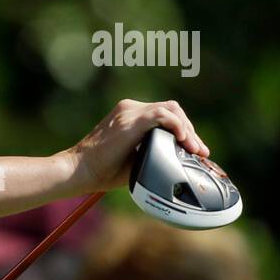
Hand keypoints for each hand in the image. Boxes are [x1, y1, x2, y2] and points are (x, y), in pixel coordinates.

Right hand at [62, 99, 209, 193]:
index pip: (165, 114)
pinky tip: (182, 141)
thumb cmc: (102, 170)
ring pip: (171, 109)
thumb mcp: (135, 159)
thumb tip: (179, 160)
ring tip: (193, 149)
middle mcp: (130, 108)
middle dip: (190, 131)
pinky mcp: (130, 120)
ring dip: (187, 129)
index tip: (194, 150)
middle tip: (199, 152)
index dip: (184, 131)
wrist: (80, 170)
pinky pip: (162, 115)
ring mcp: (129, 112)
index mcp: (129, 115)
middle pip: (172, 109)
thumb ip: (154, 152)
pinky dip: (177, 126)